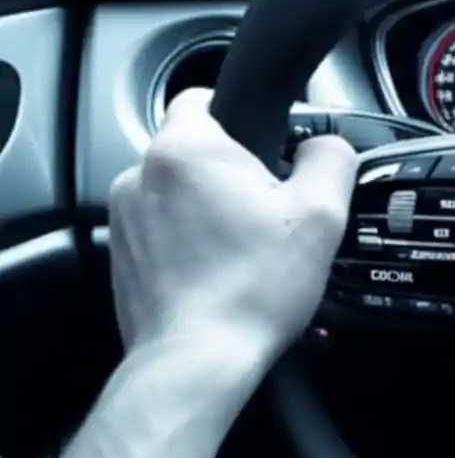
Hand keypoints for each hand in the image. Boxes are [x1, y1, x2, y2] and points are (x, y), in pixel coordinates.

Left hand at [108, 88, 356, 358]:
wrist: (198, 362)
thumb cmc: (253, 289)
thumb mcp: (322, 214)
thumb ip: (331, 158)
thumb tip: (326, 146)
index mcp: (187, 149)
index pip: (204, 95)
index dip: (243, 115)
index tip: (268, 148)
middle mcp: (141, 175)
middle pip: (196, 151)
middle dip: (233, 174)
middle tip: (270, 212)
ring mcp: (123, 218)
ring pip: (179, 193)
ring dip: (209, 210)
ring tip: (246, 250)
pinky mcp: (120, 256)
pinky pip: (162, 231)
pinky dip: (190, 243)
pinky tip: (221, 273)